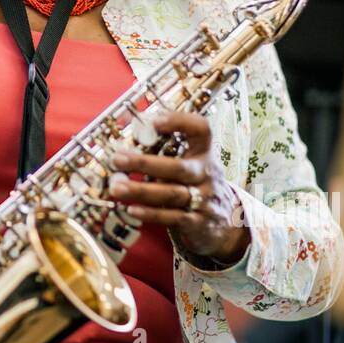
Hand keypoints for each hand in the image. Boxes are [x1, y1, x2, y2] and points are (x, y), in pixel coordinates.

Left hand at [109, 111, 250, 267]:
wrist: (226, 221)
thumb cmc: (196, 183)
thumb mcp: (192, 163)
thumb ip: (166, 152)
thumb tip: (125, 144)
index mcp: (204, 152)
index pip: (201, 130)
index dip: (180, 122)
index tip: (154, 121)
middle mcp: (206, 174)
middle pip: (178, 167)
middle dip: (145, 163)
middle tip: (117, 159)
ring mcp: (203, 198)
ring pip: (171, 193)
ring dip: (140, 190)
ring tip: (116, 187)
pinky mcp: (196, 222)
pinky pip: (171, 217)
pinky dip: (150, 213)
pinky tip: (131, 209)